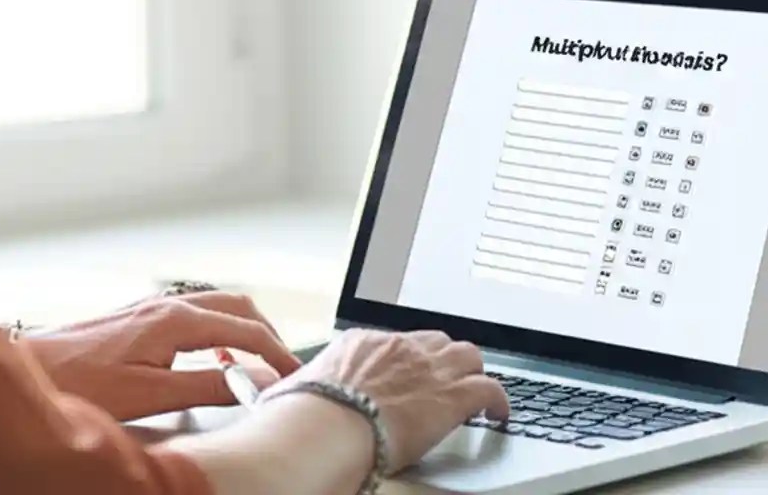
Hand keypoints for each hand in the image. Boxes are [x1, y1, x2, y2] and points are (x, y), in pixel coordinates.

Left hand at [25, 291, 300, 420]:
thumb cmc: (78, 381)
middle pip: (240, 307)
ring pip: (219, 307)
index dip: (277, 355)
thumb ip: (207, 386)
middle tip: (284, 368)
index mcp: (175, 320)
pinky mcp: (140, 318)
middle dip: (269, 335)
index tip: (293, 377)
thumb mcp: (150, 394)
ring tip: (258, 365)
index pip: (246, 331)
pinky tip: (214, 361)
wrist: (29, 369)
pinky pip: (198, 315)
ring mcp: (153, 308)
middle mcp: (167, 305)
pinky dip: (221, 332)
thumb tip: (252, 381)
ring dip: (246, 332)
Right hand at [261, 329, 509, 472]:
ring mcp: (427, 368)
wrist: (325, 428)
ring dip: (472, 371)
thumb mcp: (288, 393)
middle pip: (434, 340)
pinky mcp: (450, 396)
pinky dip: (498, 400)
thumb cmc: (302, 418)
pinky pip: (489, 389)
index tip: (406, 372)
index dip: (406, 358)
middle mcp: (397, 347)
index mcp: (360, 344)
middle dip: (442, 357)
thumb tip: (268, 398)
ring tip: (475, 387)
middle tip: (444, 376)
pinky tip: (499, 412)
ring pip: (467, 355)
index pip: (394, 343)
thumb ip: (286, 390)